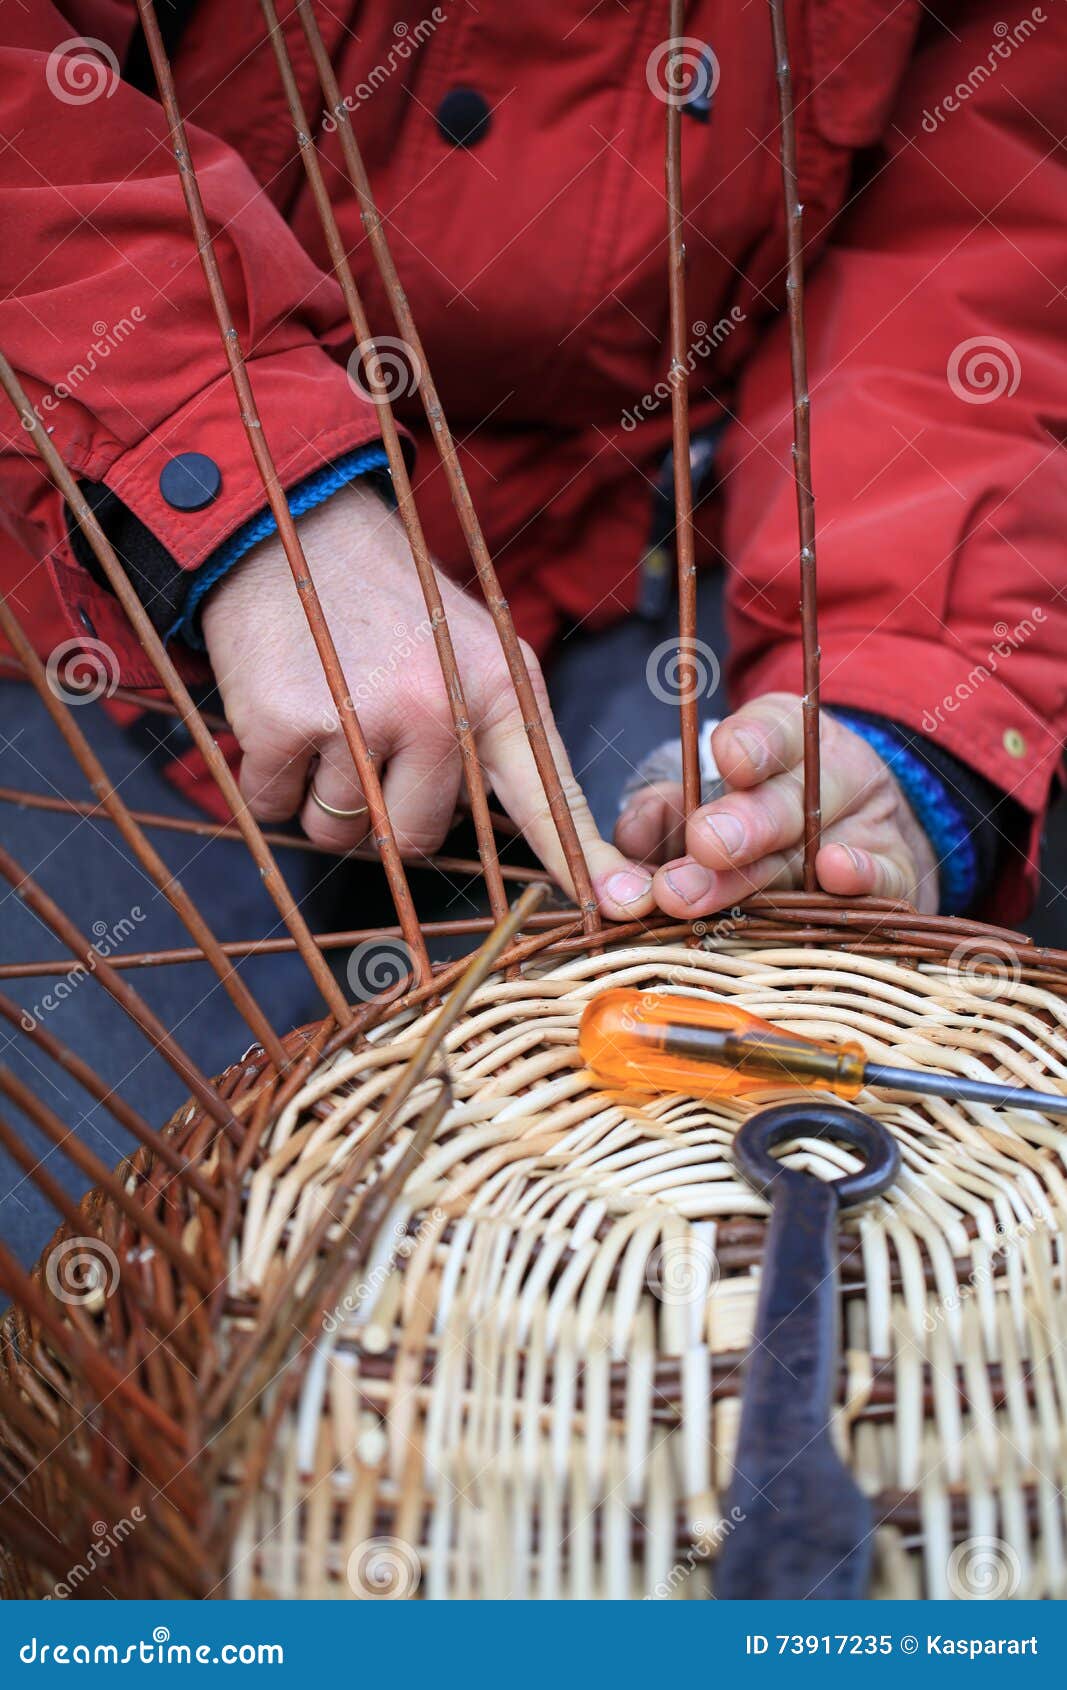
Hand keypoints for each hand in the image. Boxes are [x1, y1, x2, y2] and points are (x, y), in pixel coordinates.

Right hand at [202, 483, 655, 918]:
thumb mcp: (473, 649)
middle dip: (386, 808)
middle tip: (369, 738)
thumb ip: (496, 733)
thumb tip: (527, 832)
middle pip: (418, 839)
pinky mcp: (288, 724)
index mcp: (499, 690)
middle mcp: (440, 709)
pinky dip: (271, 780)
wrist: (290, 530)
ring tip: (328, 716)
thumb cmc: (390, 605)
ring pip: (342, 832)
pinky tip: (283, 715)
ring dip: (323, 796)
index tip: (617, 902)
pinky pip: (278, 807)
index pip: (546, 796)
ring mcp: (364, 718)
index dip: (580, 858)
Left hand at [614, 693, 938, 915]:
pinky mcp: (895, 872)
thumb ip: (665, 812)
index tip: (729, 758)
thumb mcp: (714, 792)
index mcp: (783, 741)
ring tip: (706, 890)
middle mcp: (827, 779)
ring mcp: (864, 826)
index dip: (751, 743)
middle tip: (705, 842)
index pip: (771, 731)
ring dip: (758, 872)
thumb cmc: (767, 810)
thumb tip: (628, 839)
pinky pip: (882, 877)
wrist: (865, 836)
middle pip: (781, 802)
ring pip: (810, 849)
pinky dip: (861, 875)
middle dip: (743, 823)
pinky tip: (836, 871)